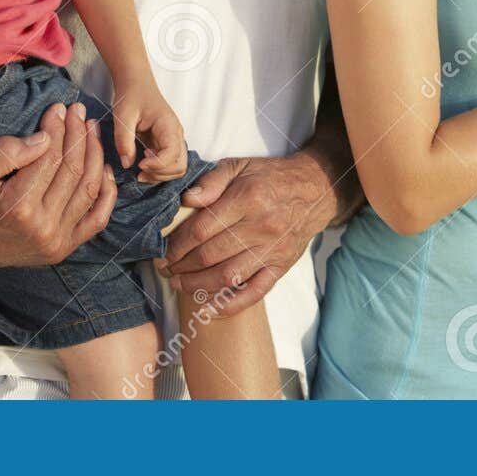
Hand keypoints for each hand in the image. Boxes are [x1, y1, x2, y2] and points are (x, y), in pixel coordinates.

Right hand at [0, 101, 115, 274]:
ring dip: (95, 154)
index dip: (58, 128)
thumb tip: (44, 137)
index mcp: (18, 206)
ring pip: (89, 189)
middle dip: (78, 134)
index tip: (58, 108)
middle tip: (78, 111)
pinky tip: (105, 169)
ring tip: (91, 129)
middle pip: (73, 170)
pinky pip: (97, 219)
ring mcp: (57, 241)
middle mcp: (43, 226)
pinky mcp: (64, 248)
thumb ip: (5, 152)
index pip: (50, 157)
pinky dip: (107, 193)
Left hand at [112, 77, 187, 182]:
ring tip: (140, 169)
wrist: (136, 84)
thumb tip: (127, 163)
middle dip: (160, 173)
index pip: (173, 154)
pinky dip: (158, 171)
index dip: (157, 165)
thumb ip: (124, 140)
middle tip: (139, 170)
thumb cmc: (132, 95)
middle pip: (180, 166)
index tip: (139, 164)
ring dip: (160, 175)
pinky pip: (169, 164)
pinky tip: (142, 165)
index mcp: (168, 125)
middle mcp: (176, 135)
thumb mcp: (123, 115)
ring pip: (177, 168)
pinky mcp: (167, 144)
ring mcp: (173, 140)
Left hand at [159, 153, 336, 315]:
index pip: (201, 229)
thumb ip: (211, 180)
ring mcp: (273, 249)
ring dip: (197, 285)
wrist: (314, 190)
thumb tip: (187, 200)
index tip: (162, 251)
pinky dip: (231, 304)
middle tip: (165, 269)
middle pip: (210, 255)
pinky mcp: (281, 266)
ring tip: (179, 284)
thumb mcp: (239, 166)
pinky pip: (255, 292)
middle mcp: (261, 226)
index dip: (176, 244)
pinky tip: (209, 309)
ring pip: (227, 276)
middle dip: (180, 266)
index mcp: (247, 198)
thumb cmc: (270, 177)